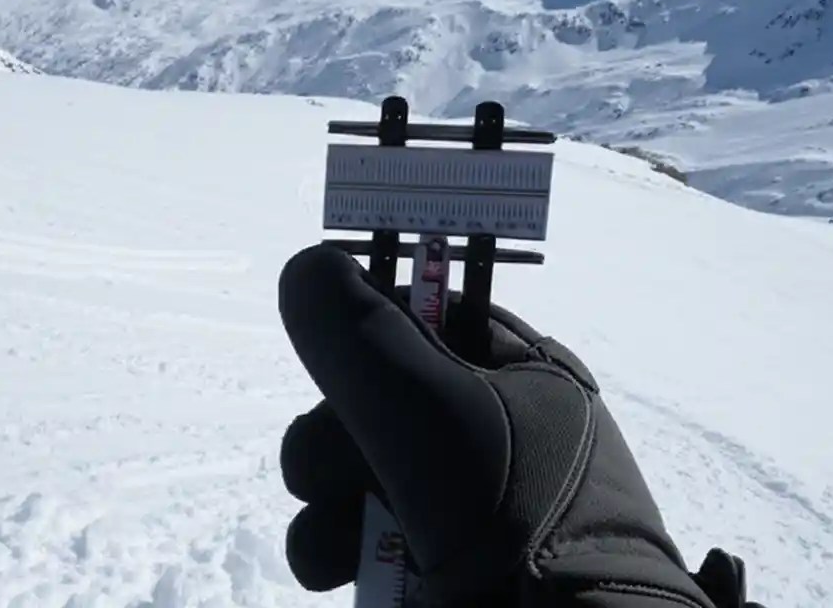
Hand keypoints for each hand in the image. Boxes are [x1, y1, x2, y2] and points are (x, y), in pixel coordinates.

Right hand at [277, 244, 760, 606]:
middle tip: (330, 467)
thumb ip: (357, 334)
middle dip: (333, 433)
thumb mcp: (429, 410)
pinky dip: (333, 545)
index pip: (430, 315)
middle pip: (373, 394)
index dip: (369, 324)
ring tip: (331, 541)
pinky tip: (333, 568)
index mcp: (524, 375)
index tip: (327, 344)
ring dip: (322, 498)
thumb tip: (308, 264)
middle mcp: (494, 431)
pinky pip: (358, 529)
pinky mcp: (432, 562)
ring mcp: (462, 502)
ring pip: (353, 467)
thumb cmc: (514, 518)